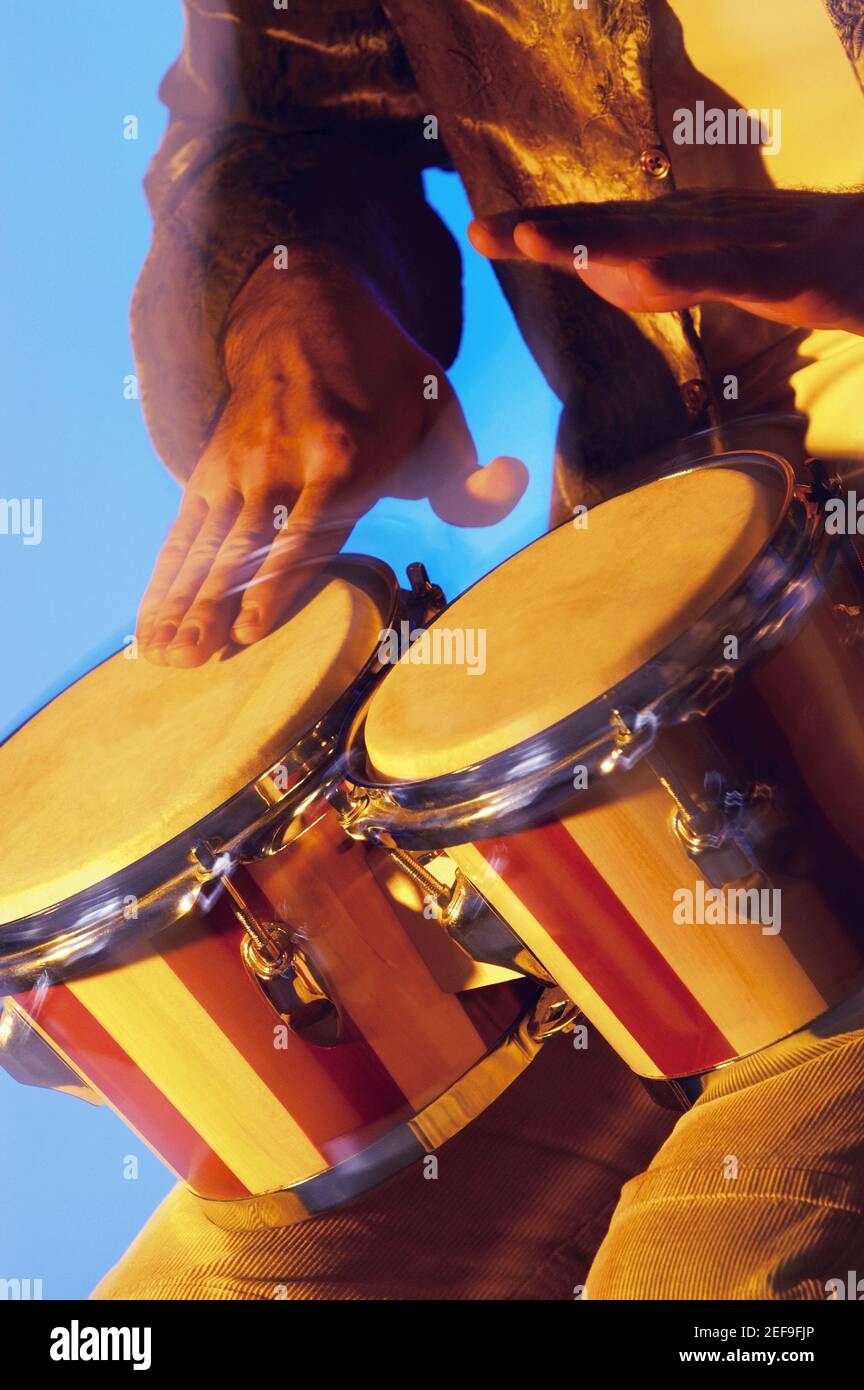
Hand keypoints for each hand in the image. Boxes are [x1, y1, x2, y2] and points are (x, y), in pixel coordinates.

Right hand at [137, 245, 526, 666]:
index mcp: (342, 451)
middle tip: (196, 654)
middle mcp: (279, 459)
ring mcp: (237, 467)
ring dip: (182, 600)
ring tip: (167, 652)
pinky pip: (183, 533)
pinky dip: (163, 581)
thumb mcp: (440, 412)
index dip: (277, 578)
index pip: (307, 526)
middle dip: (217, 602)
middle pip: (245, 543)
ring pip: (206, 544)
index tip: (252, 626)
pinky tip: (149, 627)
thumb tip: (510, 483)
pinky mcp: (209, 473)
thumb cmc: (386, 380)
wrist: (303, 311)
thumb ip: (472, 471)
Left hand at [469, 188, 863, 335]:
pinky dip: (683, 268)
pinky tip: (644, 272)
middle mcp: (696, 223)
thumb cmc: (792, 261)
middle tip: (479, 231)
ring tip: (536, 239)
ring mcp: (735, 241)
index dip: (537, 228)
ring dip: (594, 238)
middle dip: (543, 227)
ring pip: (657, 240)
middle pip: (610, 223)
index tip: (477, 232)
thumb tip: (606, 273)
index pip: (596, 225)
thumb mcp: (709, 272)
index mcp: (678, 229)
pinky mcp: (777, 269)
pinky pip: (726, 269)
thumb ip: (660, 273)